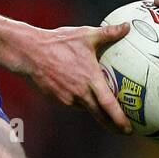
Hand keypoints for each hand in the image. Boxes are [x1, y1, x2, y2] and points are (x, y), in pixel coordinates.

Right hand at [12, 22, 132, 134]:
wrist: (29, 52)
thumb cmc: (58, 43)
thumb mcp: (85, 35)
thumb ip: (108, 33)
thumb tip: (127, 26)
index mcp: (90, 80)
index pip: (109, 105)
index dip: (120, 119)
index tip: (129, 129)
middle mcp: (79, 93)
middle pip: (100, 116)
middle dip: (113, 125)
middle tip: (125, 131)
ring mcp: (66, 98)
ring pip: (85, 107)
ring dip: (94, 108)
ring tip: (104, 108)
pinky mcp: (56, 99)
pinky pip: (72, 102)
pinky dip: (79, 100)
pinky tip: (79, 92)